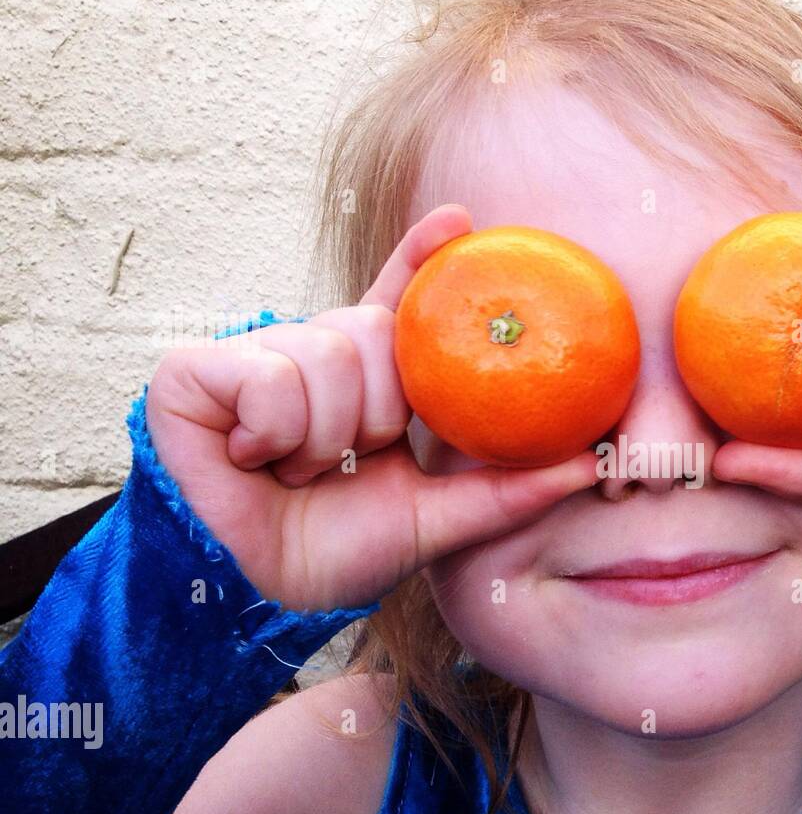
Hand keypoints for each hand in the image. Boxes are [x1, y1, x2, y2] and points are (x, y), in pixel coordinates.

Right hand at [145, 204, 598, 610]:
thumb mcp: (438, 518)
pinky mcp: (196, 370)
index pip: (399, 305)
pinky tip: (253, 459)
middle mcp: (313, 355)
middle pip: (375, 330)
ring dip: (323, 438)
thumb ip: (509, 490)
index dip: (424, 257)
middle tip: (348, 461)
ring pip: (327, 353)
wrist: (262, 592)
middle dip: (375, 414)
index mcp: (365, 381)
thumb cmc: (339, 553)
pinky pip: (270, 375)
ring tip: (299, 472)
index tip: (461, 222)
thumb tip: (592, 464)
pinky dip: (273, 432)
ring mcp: (254, 357)